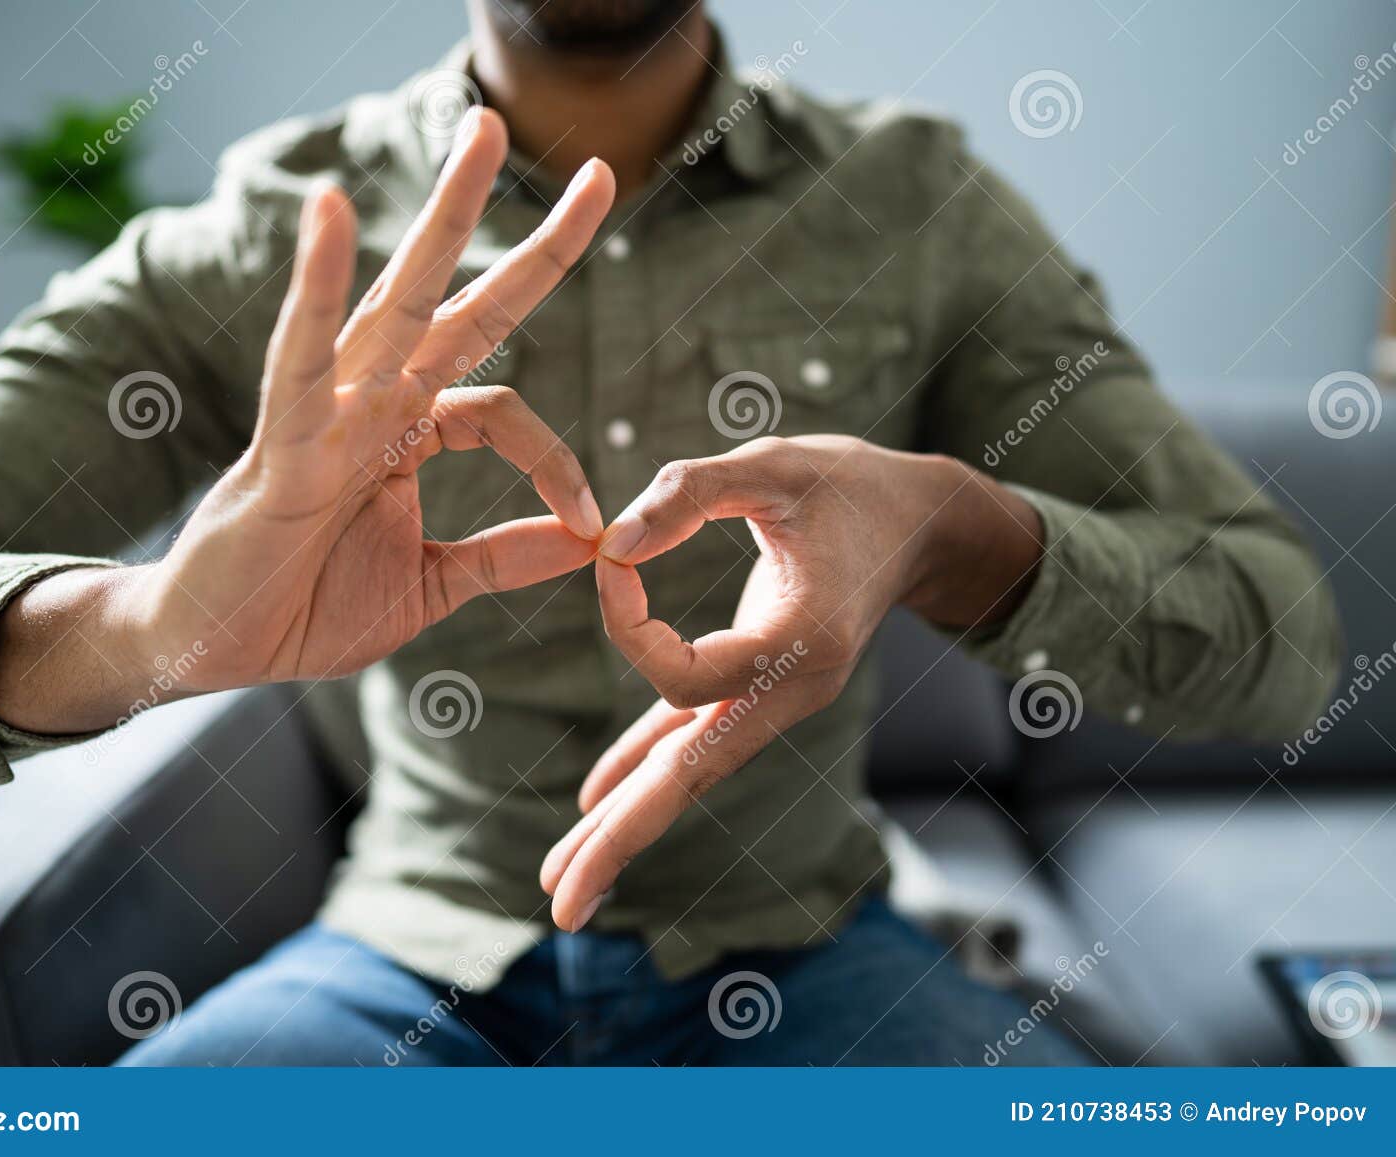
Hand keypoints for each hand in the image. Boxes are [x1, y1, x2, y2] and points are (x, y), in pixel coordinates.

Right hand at [0, 109, 615, 730]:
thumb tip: (588, 541)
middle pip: (457, 304)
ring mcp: (324, 416)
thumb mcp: (429, 585)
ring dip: (442, 218)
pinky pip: (300, 359)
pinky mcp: (278, 447)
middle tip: (598, 171)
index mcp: (404, 434)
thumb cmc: (303, 609)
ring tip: (484, 133)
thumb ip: (503, 558)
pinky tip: (328, 210)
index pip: (502, 408)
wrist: (211, 650)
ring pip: (393, 302)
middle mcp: (370, 405)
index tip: (591, 522)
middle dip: (522, 237)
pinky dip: (313, 288)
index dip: (558, 460)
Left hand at [538, 435, 1042, 929]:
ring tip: (562, 886)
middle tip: (558, 910)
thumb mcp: (775, 467)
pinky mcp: (758, 687)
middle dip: (622, 843)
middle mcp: (789, 690)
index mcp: (801, 644)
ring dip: (624, 827)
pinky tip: (596, 806)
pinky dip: (642, 772)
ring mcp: (774, 699)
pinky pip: (690, 741)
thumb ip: (691, 492)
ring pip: (687, 775)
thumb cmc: (851, 484)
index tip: (611, 555)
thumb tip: (610, 545)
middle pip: (691, 781)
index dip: (627, 624)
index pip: (685, 674)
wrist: (921, 522)